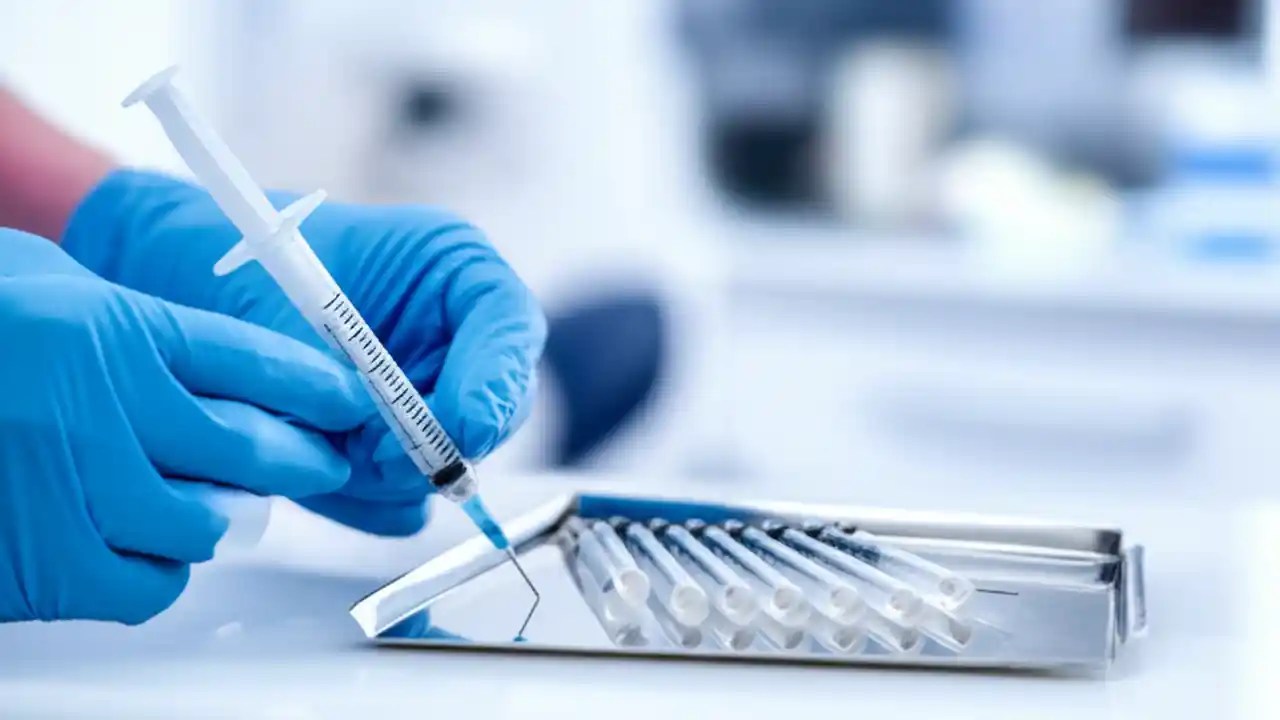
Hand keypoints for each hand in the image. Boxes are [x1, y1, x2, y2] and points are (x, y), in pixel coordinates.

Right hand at [0, 229, 368, 622]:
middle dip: (300, 457)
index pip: (254, 362)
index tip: (355, 401)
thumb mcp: (37, 287)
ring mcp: (79, 492)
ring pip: (209, 524)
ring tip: (195, 497)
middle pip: (255, 448)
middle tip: (315, 461)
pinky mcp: (47, 565)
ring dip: (215, 514)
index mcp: (111, 329)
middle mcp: (107, 411)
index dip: (319, 386)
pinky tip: (134, 542)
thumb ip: (118, 321)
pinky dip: (155, 567)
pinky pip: (150, 582)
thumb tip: (201, 363)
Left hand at [62, 170, 545, 535]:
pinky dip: (359, 499)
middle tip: (373, 458)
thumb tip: (372, 442)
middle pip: (495, 405)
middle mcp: (450, 333)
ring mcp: (424, 394)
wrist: (168, 282)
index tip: (460, 431)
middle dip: (436, 444)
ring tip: (317, 450)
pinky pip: (401, 498)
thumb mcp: (275, 296)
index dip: (494, 384)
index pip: (508, 326)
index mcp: (447, 269)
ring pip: (448, 462)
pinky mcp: (390, 448)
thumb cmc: (228, 259)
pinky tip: (308, 467)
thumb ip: (331, 369)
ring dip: (387, 476)